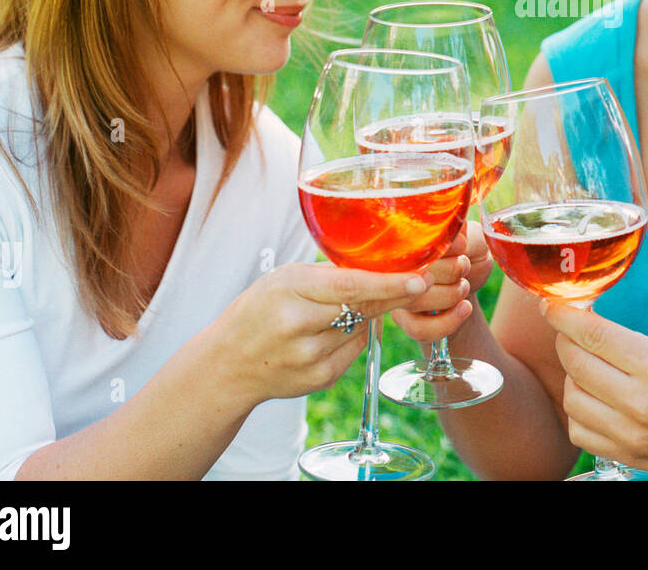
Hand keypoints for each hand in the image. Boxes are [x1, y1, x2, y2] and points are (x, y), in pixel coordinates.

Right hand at [211, 261, 430, 405]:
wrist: (228, 365)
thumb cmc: (259, 311)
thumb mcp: (284, 279)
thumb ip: (328, 275)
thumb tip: (382, 267)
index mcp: (289, 289)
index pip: (350, 286)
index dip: (389, 283)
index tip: (419, 278)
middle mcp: (299, 324)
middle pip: (364, 308)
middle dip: (395, 295)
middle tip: (419, 282)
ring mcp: (310, 356)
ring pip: (363, 328)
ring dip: (365, 316)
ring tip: (336, 311)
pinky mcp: (320, 379)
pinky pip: (355, 350)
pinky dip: (352, 338)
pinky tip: (329, 334)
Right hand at [391, 218, 493, 344]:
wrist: (470, 280)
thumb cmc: (469, 254)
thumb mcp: (474, 240)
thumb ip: (466, 235)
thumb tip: (457, 238)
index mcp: (406, 239)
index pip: (406, 243)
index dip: (436, 246)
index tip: (462, 246)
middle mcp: (394, 266)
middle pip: (409, 272)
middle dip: (447, 271)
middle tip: (465, 265)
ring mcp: (397, 293)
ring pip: (414, 301)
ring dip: (448, 295)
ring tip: (465, 286)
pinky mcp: (405, 319)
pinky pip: (418, 328)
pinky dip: (447, 322)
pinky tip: (465, 308)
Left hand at [543, 302, 647, 479]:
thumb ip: (634, 342)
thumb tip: (589, 326)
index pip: (595, 335)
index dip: (564, 315)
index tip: (551, 305)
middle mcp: (640, 402)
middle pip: (576, 362)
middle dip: (565, 339)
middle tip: (570, 330)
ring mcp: (630, 434)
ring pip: (571, 396)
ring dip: (572, 375)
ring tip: (589, 366)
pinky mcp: (624, 455)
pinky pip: (578, 428)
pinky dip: (578, 408)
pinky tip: (595, 396)